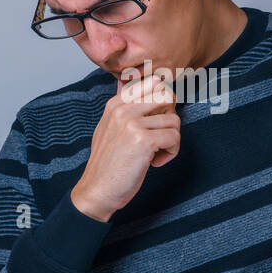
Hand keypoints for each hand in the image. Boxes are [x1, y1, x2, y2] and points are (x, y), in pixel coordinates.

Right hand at [70, 74, 180, 222]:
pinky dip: (171, 153)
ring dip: (171, 140)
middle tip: (160, 135)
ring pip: (174, 120)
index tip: (157, 121)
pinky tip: (155, 162)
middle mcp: (123, 109)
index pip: (153, 82)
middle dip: (170, 117)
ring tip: (155, 154)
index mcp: (116, 104)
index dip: (163, 102)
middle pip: (167, 95)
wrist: (97, 190)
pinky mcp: (144, 140)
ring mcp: (132, 123)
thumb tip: (131, 82)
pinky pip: (174, 137)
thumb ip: (123, 106)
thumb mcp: (109, 127)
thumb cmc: (107, 163)